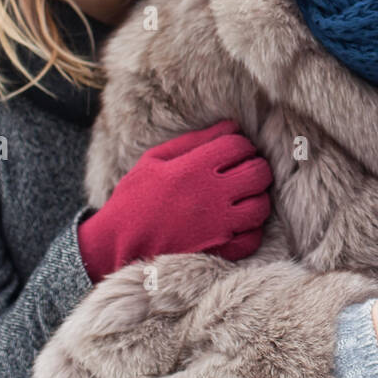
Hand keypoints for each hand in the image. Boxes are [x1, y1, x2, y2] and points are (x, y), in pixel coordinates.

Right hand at [77, 119, 272, 282]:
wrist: (117, 246)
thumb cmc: (134, 199)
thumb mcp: (154, 160)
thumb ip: (194, 141)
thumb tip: (230, 125)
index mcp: (193, 169)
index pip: (239, 145)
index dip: (241, 144)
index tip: (234, 152)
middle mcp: (210, 195)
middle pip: (259, 172)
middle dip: (255, 167)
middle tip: (243, 171)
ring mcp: (218, 225)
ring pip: (261, 205)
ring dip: (256, 198)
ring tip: (242, 198)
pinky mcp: (219, 251)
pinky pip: (253, 238)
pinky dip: (250, 229)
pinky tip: (237, 223)